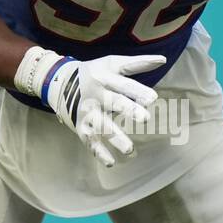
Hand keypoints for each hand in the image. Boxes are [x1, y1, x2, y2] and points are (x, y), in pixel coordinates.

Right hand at [45, 53, 166, 166]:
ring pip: (102, 126)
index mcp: (106, 77)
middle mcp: (97, 94)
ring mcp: (88, 112)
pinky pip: (91, 142)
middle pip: (114, 102)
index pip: (124, 84)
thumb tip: (163, 59)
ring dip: (115, 138)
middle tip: (144, 118)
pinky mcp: (81, 127)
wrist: (59, 82)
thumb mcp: (113, 63)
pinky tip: (111, 163)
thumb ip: (138, 63)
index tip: (153, 99)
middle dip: (129, 110)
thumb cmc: (95, 73)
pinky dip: (100, 153)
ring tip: (130, 150)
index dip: (138, 91)